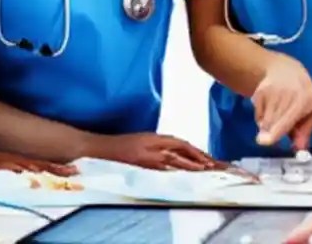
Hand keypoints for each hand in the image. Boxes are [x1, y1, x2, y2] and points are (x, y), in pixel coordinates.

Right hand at [95, 133, 217, 170]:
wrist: (98, 148)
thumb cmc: (119, 148)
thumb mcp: (141, 143)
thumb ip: (156, 148)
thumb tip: (172, 156)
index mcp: (154, 137)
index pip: (180, 143)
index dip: (195, 150)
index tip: (208, 158)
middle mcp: (153, 142)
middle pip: (181, 147)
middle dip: (199, 155)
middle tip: (213, 164)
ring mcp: (147, 152)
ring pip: (174, 155)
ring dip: (191, 162)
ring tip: (205, 168)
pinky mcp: (140, 161)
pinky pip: (161, 166)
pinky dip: (174, 169)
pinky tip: (183, 173)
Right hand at [252, 55, 311, 151]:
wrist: (285, 70)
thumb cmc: (302, 94)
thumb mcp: (311, 110)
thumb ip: (305, 131)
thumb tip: (299, 150)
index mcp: (303, 100)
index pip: (287, 119)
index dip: (275, 131)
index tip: (265, 142)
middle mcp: (286, 95)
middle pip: (272, 124)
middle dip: (271, 134)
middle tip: (272, 137)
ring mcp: (271, 91)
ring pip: (263, 122)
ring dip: (268, 126)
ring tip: (277, 116)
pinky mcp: (259, 92)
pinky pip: (257, 115)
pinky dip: (262, 118)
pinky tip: (270, 107)